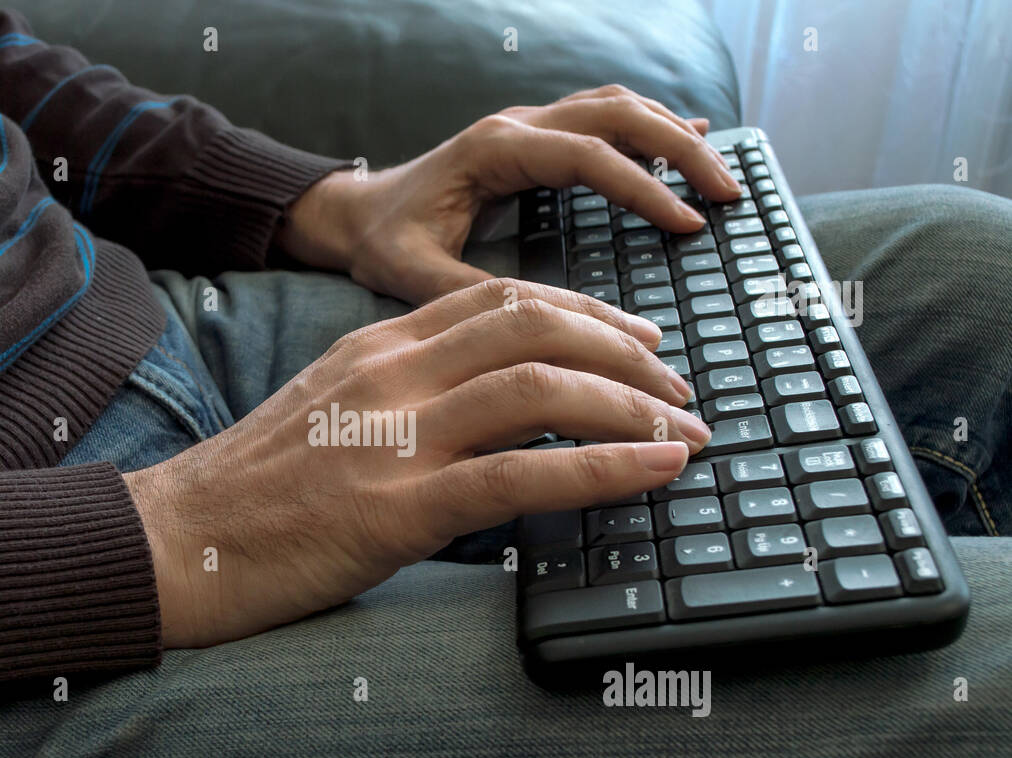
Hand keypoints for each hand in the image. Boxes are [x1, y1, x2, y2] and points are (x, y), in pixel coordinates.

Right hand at [124, 279, 710, 647]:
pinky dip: (603, 468)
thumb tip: (479, 410)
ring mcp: (394, 438)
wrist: (173, 542)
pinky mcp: (397, 508)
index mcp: (376, 347)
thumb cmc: (249, 489)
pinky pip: (521, 475)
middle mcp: (391, 375)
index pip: (501, 298)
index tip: (636, 336)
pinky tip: (655, 468)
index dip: (585, 310)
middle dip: (624, 350)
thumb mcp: (326, 409)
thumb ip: (398, 392)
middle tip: (678, 385)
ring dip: (631, 405)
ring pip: (540, 389)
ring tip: (685, 430)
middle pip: (535, 327)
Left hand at [276, 85, 742, 303]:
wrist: (354, 214)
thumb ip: (471, 295)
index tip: (688, 224)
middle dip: (680, 150)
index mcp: (494, 151)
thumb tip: (544, 323)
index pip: (588, 156)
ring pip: (617, 107)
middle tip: (729, 194)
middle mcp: (517, 126)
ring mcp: (528, 127)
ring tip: (721, 175)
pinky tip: (686, 145)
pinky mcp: (535, 141)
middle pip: (618, 114)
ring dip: (672, 135)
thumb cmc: (382, 243)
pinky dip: (650, 131)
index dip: (643, 188)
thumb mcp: (415, 275)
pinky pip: (604, 119)